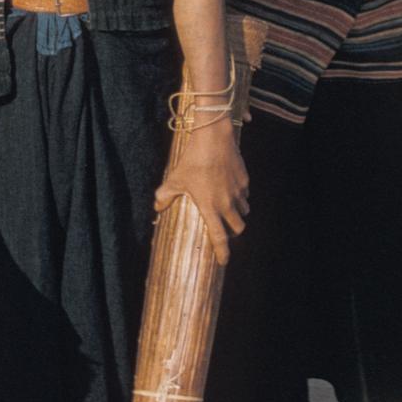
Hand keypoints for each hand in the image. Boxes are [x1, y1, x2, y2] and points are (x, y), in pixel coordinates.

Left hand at [155, 121, 249, 264]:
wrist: (213, 139)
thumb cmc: (192, 161)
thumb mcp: (175, 179)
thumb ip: (165, 196)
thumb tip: (157, 207)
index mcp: (210, 208)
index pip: (219, 237)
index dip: (222, 253)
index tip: (223, 262)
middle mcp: (227, 203)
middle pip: (238, 228)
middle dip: (233, 233)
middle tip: (225, 230)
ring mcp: (238, 192)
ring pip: (244, 211)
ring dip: (238, 214)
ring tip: (229, 210)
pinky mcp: (244, 180)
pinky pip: (245, 194)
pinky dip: (240, 197)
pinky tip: (231, 190)